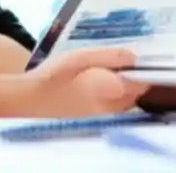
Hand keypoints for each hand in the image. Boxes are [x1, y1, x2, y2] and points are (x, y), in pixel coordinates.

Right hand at [23, 48, 149, 116]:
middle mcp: (112, 107)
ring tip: (106, 69)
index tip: (138, 56)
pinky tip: (97, 82)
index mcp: (112, 89)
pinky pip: (114, 107)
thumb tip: (134, 58)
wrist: (31, 100)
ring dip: (124, 86)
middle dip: (133, 76)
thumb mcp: (81, 56)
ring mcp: (104, 115)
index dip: (144, 68)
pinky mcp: (95, 119)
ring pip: (126, 100)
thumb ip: (110, 57)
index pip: (143, 82)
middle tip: (119, 59)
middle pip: (136, 92)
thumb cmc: (54, 75)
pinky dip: (113, 95)